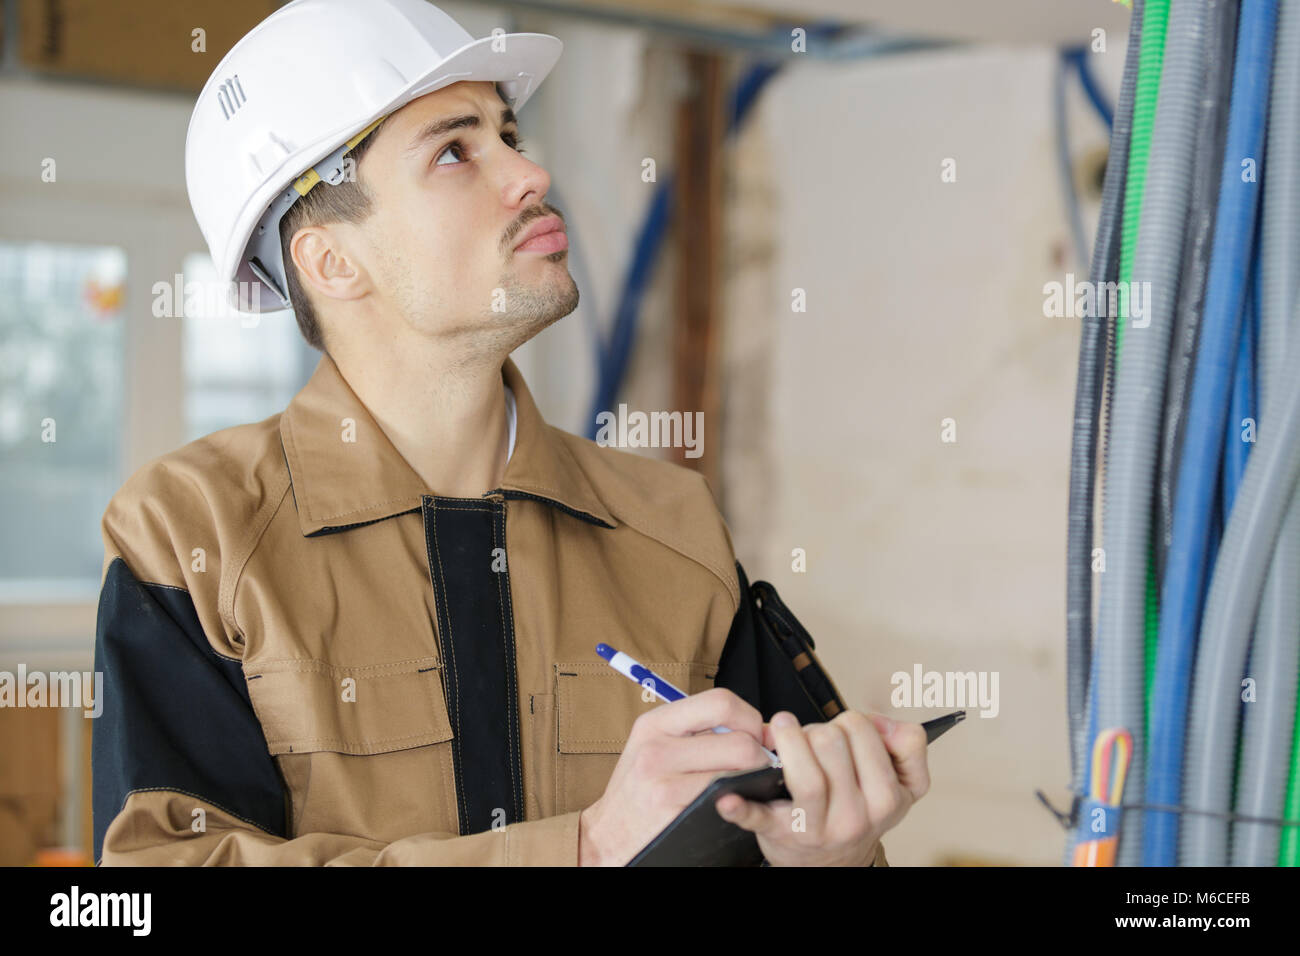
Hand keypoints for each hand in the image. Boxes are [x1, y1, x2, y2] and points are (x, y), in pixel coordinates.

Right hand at [578, 688, 772, 865]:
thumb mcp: (656, 746)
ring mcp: (663, 782)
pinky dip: (738, 801)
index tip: (755, 736)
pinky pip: (726, 800)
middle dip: (760, 757)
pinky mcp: (674, 812)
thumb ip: (701, 730)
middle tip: (756, 767)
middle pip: (740, 742)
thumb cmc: (639, 790)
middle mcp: (656, 748)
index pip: (721, 702)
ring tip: (743, 784)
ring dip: (753, 781)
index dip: (750, 718)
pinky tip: (731, 803)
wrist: (608, 835)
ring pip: (739, 773)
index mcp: (655, 723)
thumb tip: (762, 729)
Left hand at [714, 710, 928, 865]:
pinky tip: (727, 800)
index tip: (841, 733)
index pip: (861, 729)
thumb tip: (881, 722)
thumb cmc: (859, 807)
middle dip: (815, 729)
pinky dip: (741, 810)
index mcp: (888, 797)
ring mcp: (819, 828)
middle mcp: (857, 816)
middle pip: (830, 743)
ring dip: (787, 742)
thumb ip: (907, 744)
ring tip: (780, 733)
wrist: (834, 863)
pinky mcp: (782, 835)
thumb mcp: (903, 783)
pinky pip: (760, 820)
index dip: (846, 721)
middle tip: (809, 739)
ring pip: (806, 775)